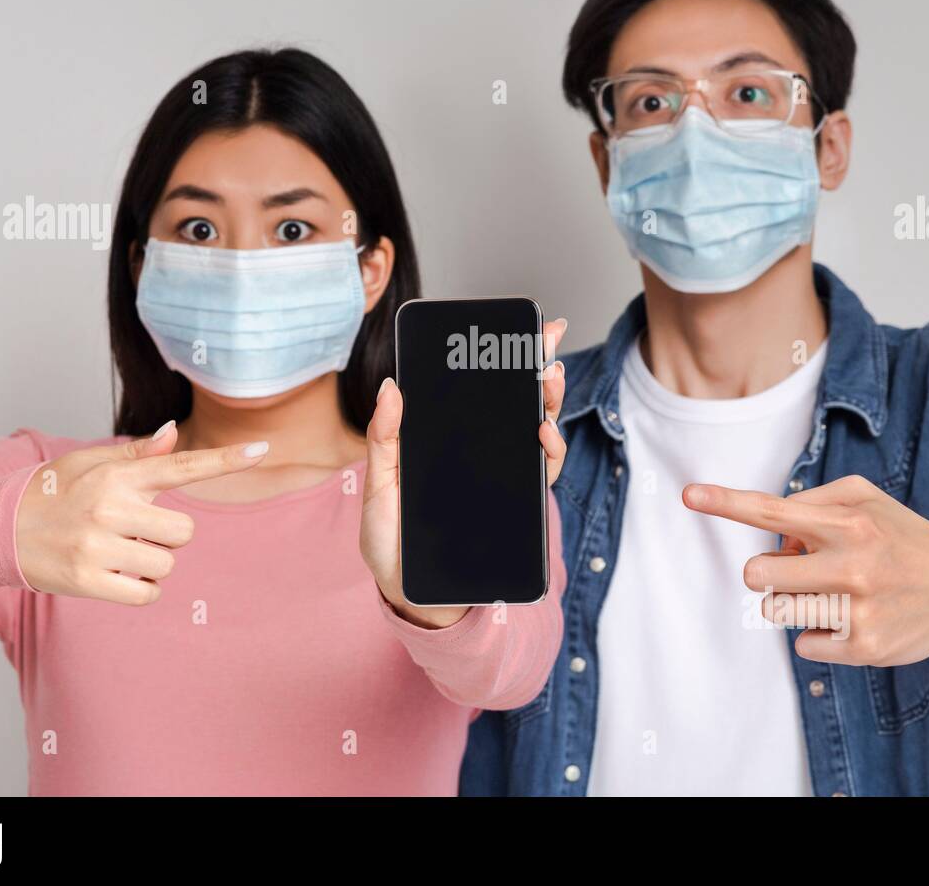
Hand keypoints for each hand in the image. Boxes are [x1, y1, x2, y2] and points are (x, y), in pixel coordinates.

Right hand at [15, 422, 267, 603]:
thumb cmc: (53, 494)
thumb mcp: (88, 463)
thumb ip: (136, 455)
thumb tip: (173, 434)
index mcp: (117, 475)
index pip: (182, 465)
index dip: (226, 460)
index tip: (262, 450)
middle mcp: (111, 506)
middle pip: (185, 531)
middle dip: (167, 536)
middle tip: (132, 531)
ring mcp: (99, 544)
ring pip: (167, 564)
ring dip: (151, 563)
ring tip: (116, 551)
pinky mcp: (89, 579)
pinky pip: (148, 592)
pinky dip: (141, 589)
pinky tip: (116, 575)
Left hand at [360, 318, 568, 628]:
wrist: (415, 599)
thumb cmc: (393, 544)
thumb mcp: (379, 489)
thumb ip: (385, 441)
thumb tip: (391, 388)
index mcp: (448, 442)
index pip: (478, 392)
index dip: (500, 359)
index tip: (517, 328)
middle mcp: (481, 455)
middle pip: (514, 403)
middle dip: (535, 367)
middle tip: (544, 341)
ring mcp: (501, 479)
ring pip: (534, 430)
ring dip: (548, 401)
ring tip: (547, 379)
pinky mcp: (516, 508)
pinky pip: (540, 474)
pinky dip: (549, 451)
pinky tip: (543, 433)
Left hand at [682, 474, 928, 665]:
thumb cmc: (901, 535)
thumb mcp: (864, 499)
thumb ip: (812, 502)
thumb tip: (774, 532)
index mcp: (847, 523)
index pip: (771, 510)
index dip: (725, 503)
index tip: (688, 494)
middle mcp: (851, 565)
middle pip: (758, 574)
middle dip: (766, 572)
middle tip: (797, 569)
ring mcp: (857, 610)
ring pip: (775, 611)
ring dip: (791, 602)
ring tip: (829, 593)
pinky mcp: (863, 647)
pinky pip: (802, 643)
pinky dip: (817, 633)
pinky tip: (850, 618)